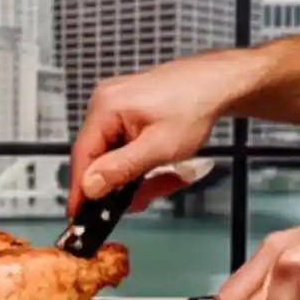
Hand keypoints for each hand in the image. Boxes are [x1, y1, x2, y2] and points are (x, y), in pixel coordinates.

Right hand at [68, 54, 247, 216]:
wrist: (220, 83)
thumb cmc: (195, 106)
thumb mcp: (159, 148)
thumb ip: (121, 169)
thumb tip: (89, 187)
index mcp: (106, 107)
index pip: (83, 155)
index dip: (81, 190)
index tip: (79, 216)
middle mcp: (105, 103)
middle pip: (99, 157)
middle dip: (122, 183)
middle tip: (144, 200)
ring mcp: (116, 106)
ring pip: (115, 155)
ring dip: (137, 174)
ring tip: (168, 180)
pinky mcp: (129, 111)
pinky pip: (125, 145)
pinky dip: (141, 161)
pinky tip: (163, 167)